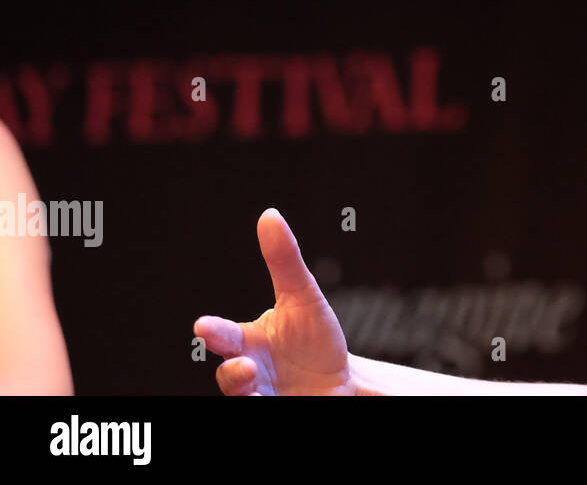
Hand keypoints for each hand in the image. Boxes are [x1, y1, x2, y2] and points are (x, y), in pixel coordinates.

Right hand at [193, 208, 354, 395]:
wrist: (340, 380)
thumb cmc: (313, 337)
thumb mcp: (304, 296)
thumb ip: (284, 260)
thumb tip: (269, 215)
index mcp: (248, 342)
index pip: (224, 337)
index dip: (214, 332)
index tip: (202, 326)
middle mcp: (249, 373)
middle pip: (229, 377)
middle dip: (232, 373)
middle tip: (243, 366)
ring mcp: (261, 398)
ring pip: (244, 401)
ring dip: (248, 394)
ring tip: (260, 378)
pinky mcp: (276, 412)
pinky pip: (265, 414)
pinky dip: (266, 407)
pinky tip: (277, 401)